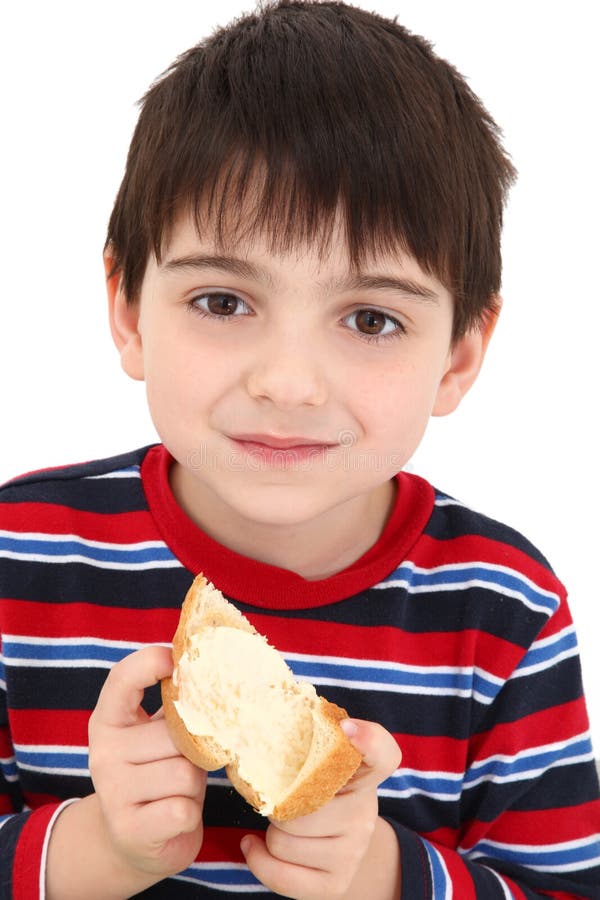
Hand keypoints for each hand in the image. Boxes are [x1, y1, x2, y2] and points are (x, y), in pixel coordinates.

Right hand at [88, 645, 205, 880]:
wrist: (136, 841)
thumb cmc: (157, 773)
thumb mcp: (157, 734)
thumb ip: (174, 706)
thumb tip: (213, 672)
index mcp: (108, 720)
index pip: (123, 678)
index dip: (150, 661)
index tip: (175, 659)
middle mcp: (102, 752)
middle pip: (176, 734)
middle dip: (194, 751)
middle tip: (181, 765)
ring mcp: (112, 792)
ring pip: (185, 773)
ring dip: (193, 785)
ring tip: (177, 792)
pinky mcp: (128, 829)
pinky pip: (183, 811)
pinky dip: (189, 816)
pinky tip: (173, 817)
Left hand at [240, 718, 401, 899]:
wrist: (343, 847)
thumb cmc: (322, 793)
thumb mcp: (324, 765)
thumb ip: (311, 744)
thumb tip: (264, 724)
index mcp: (362, 772)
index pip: (383, 753)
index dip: (368, 738)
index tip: (347, 728)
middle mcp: (365, 811)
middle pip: (300, 807)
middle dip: (277, 804)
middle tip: (281, 800)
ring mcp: (353, 851)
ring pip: (283, 841)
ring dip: (270, 832)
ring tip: (279, 824)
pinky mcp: (336, 883)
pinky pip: (281, 875)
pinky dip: (258, 860)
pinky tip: (253, 845)